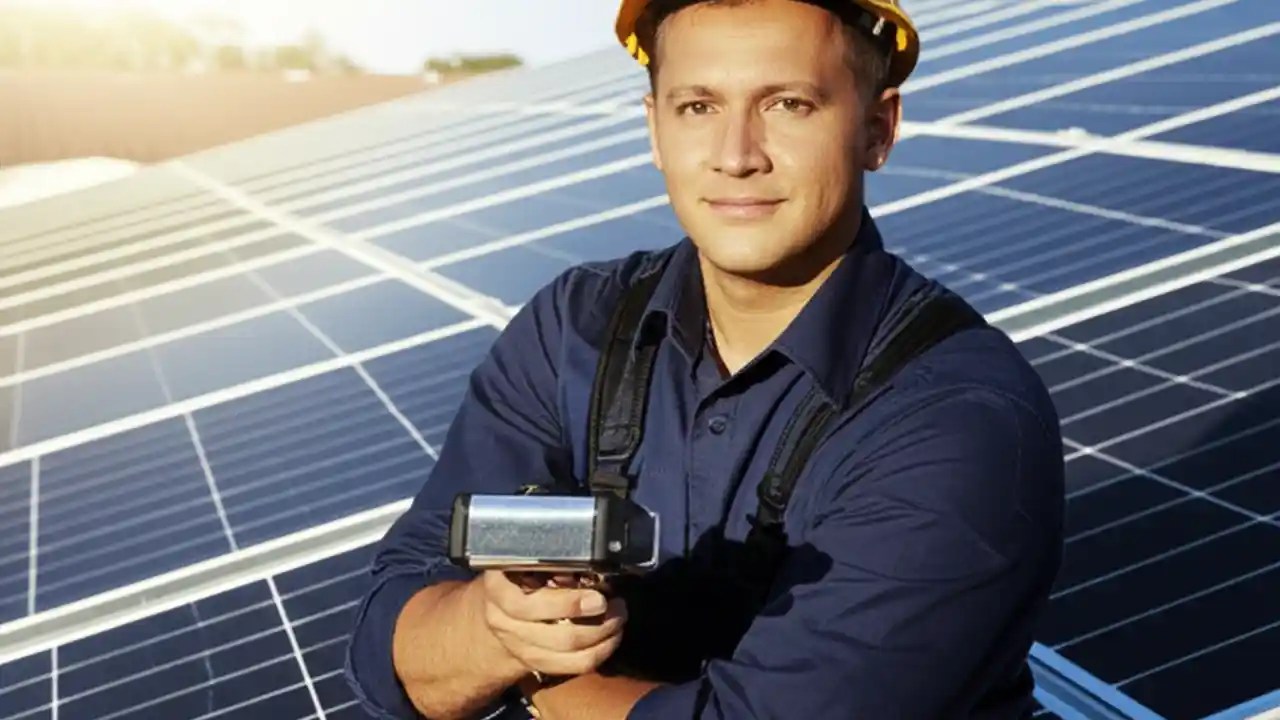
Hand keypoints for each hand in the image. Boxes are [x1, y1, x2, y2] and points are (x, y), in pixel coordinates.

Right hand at [478, 570, 627, 677]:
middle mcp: (504, 623)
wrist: (497, 609)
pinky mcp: (534, 664)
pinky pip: (572, 667)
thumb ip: (550, 564)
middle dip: (596, 624)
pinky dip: (598, 654)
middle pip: (555, 637)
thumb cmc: (517, 576)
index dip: (568, 605)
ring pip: (567, 656)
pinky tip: (610, 639)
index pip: (528, 606)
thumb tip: (590, 569)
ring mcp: (518, 648)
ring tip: (618, 621)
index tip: (598, 597)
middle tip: (618, 608)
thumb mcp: (524, 561)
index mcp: (498, 591)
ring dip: (602, 640)